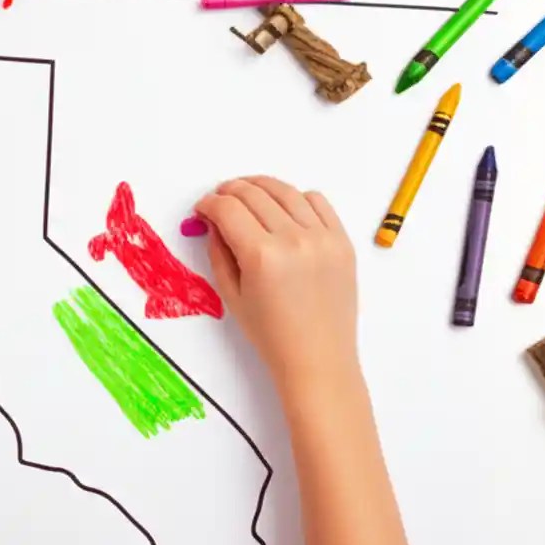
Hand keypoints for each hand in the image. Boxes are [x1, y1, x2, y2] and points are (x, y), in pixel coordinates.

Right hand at [195, 176, 357, 395]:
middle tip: (220, 198)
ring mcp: (322, 238)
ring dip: (261, 186)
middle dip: (230, 191)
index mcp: (262, 255)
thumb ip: (219, 251)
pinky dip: (297, 197)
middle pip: (254, 193)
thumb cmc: (271, 335)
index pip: (228, 209)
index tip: (203, 209)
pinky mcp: (342, 241)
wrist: (318, 358)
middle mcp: (294, 239)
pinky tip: (284, 207)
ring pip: (286, 191)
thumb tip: (213, 221)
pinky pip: (318, 202)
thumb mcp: (232, 295)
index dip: (209, 204)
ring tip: (248, 193)